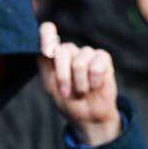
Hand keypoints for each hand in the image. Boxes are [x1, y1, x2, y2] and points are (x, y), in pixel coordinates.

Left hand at [37, 21, 120, 146]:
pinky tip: (95, 86)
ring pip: (79, 63)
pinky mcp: (103, 58)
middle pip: (63, 51)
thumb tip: (44, 47)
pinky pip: (96, 67)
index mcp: (54, 55)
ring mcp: (87, 53)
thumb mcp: (49, 85)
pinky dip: (94, 82)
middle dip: (64, 77)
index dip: (46, 35)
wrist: (89, 118)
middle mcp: (70, 51)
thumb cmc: (68, 101)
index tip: (47, 51)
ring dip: (80, 84)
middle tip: (66, 92)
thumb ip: (44, 64)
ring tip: (82, 91)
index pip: (47, 31)